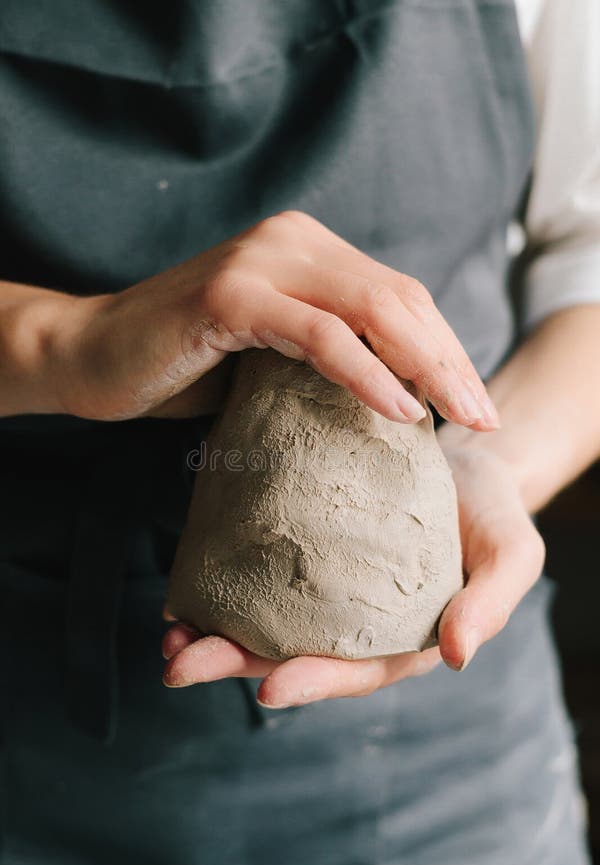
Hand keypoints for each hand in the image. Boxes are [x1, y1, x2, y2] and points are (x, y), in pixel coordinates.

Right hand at [51, 210, 497, 424]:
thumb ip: (326, 352)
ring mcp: (261, 261)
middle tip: (483, 417)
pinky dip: (367, 374)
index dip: (445, 348)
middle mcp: (291, 240)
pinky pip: (321, 336)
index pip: (399, 296)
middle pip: (400, 298)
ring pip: (372, 310)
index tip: (474, 401)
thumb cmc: (181, 364)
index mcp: (307, 249)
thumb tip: (400, 393)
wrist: (91, 354)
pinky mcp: (231, 295)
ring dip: (426, 368)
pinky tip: (400, 410)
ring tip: (460, 418)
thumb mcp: (269, 353)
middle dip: (450, 361)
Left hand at [161, 445, 543, 704]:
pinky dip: (223, 582)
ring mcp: (326, 589)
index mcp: (404, 638)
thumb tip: (456, 656)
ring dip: (215, 632)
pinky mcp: (306, 549)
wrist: (465, 461)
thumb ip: (489, 603)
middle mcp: (356, 622)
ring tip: (170, 635)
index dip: (315, 681)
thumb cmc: (492, 513)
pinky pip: (261, 574)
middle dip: (236, 663)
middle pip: (293, 653)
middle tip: (181, 663)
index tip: (270, 687)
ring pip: (265, 621)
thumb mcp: (511, 554)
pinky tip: (188, 583)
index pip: (357, 669)